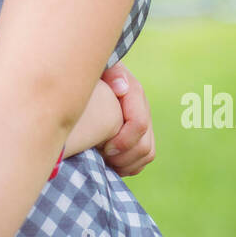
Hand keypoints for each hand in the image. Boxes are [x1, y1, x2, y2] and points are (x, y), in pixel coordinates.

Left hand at [98, 62, 155, 176]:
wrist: (89, 78)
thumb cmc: (89, 75)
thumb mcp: (98, 70)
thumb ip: (109, 75)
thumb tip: (121, 88)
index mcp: (134, 92)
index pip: (139, 125)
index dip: (123, 141)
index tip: (103, 147)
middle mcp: (142, 108)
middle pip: (144, 147)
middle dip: (122, 157)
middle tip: (101, 157)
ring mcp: (143, 122)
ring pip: (146, 154)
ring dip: (125, 164)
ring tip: (104, 160)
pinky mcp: (140, 134)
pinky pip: (143, 159)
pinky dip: (128, 166)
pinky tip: (109, 162)